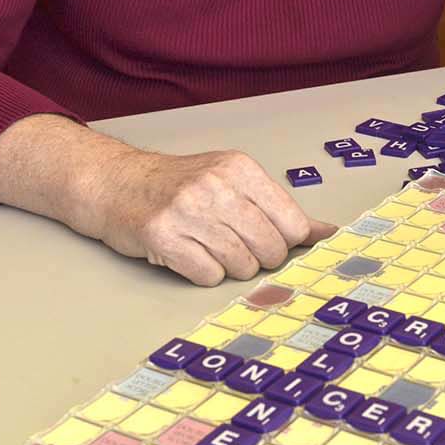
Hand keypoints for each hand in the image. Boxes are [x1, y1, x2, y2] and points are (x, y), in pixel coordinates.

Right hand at [89, 146, 335, 285]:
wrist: (117, 184)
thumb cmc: (178, 186)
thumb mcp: (232, 181)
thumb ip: (279, 208)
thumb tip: (327, 233)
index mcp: (240, 169)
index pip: (292, 224)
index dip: (284, 242)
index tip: (267, 239)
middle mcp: (216, 186)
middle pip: (270, 249)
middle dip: (259, 258)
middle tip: (234, 245)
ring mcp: (188, 211)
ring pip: (241, 266)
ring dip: (230, 266)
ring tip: (208, 246)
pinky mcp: (163, 237)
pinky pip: (208, 275)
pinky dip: (203, 273)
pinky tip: (190, 253)